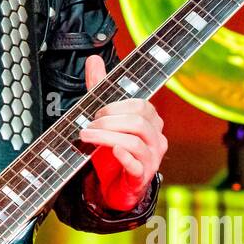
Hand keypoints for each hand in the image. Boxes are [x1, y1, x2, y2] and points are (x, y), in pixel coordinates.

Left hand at [78, 54, 166, 211]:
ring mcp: (152, 158)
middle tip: (88, 125)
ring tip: (87, 136)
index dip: (116, 106)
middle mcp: (156, 138)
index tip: (96, 112)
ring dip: (107, 137)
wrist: (115, 185)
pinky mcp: (142, 176)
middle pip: (138, 122)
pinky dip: (123, 157)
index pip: (141, 105)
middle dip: (109, 121)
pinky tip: (112, 151)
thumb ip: (100, 89)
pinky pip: (137, 165)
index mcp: (151, 121)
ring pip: (135, 141)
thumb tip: (94, 58)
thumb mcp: (105, 117)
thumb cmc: (113, 149)